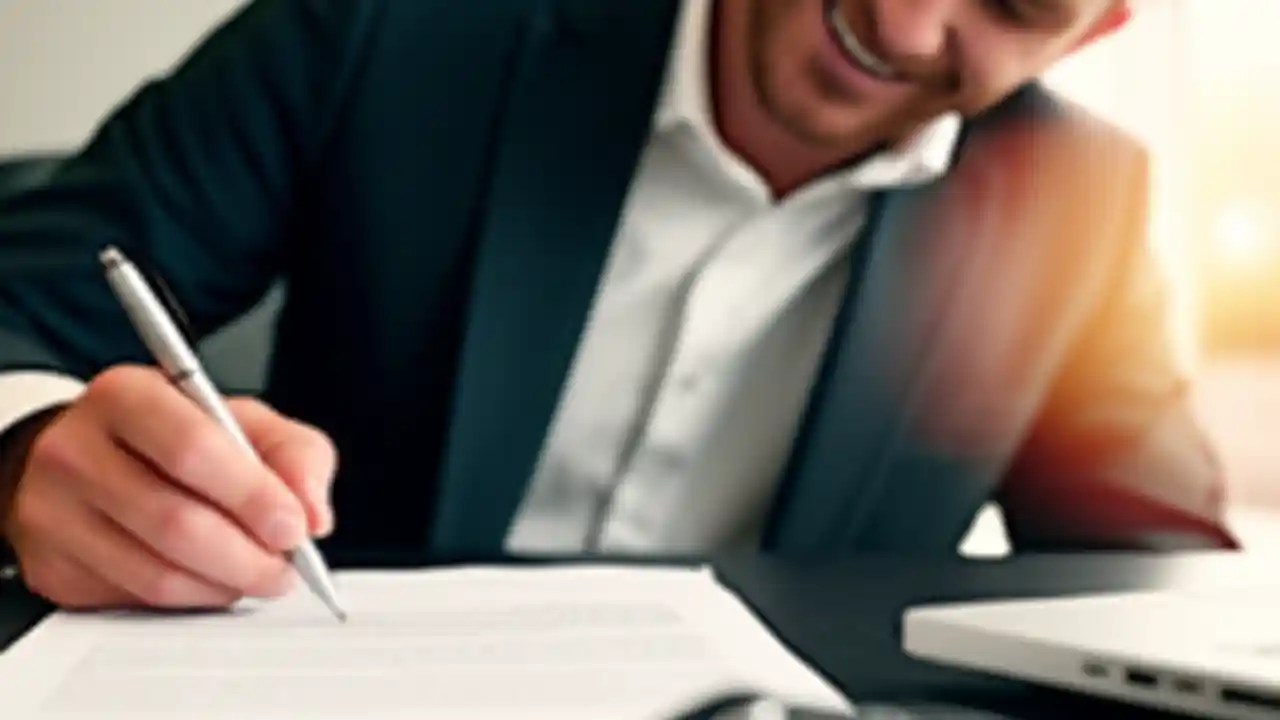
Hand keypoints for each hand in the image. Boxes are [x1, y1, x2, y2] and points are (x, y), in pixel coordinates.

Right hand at [1, 365, 336, 609]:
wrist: (88, 458)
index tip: (294, 527)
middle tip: (286, 567)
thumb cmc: (175, 436)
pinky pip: (137, 601)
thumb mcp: (243, 420)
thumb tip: (314, 514)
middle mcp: (76, 450)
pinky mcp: (53, 567)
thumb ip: (295, 454)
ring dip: (226, 585)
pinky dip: (193, 599)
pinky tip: (214, 580)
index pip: (192, 449)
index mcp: (127, 396)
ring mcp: (54, 513)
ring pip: (157, 574)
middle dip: (248, 555)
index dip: (252, 495)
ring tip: (260, 574)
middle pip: (174, 522)